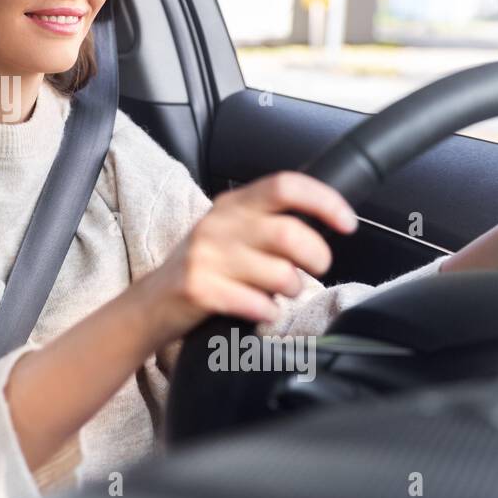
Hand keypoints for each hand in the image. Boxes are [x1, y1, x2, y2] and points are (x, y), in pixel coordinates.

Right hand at [142, 171, 356, 344]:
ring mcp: (205, 257)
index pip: (284, 186)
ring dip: (291, 289)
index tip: (347, 223)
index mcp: (231, 205)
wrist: (151, 303)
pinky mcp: (198, 289)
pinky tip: (261, 311)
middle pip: (288, 233)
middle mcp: (217, 225)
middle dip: (315, 257)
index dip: (323, 201)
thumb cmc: (203, 268)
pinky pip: (255, 303)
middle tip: (314, 269)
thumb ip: (267, 222)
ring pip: (278, 273)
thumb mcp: (230, 232)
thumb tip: (324, 223)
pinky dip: (268, 312)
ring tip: (280, 293)